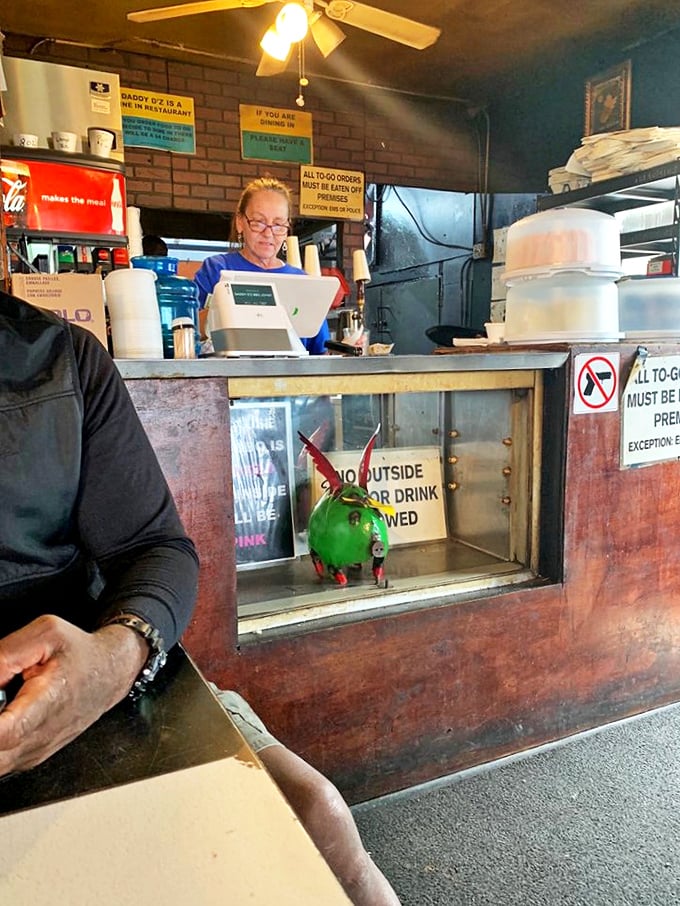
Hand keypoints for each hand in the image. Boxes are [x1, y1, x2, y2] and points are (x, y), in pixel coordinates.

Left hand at [0, 614, 147, 776]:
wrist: (110, 672)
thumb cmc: (80, 653)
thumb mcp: (45, 632)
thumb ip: (4, 655)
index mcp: (45, 703)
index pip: (4, 733)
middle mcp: (41, 736)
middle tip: (1, 694)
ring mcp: (36, 752)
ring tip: (5, 704)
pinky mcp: (32, 758)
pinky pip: (1, 762)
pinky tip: (6, 715)